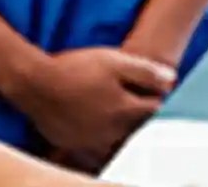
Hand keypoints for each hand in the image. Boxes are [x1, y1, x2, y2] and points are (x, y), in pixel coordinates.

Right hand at [10, 48, 175, 172]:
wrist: (34, 84)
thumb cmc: (74, 69)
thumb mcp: (113, 61)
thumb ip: (145, 72)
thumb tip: (172, 80)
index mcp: (125, 110)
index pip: (154, 109)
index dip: (156, 97)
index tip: (155, 91)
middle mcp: (112, 132)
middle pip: (137, 128)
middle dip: (140, 116)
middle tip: (136, 103)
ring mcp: (92, 142)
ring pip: (117, 141)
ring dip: (120, 130)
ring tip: (114, 114)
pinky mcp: (74, 145)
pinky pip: (94, 147)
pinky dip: (99, 138)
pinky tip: (93, 124)